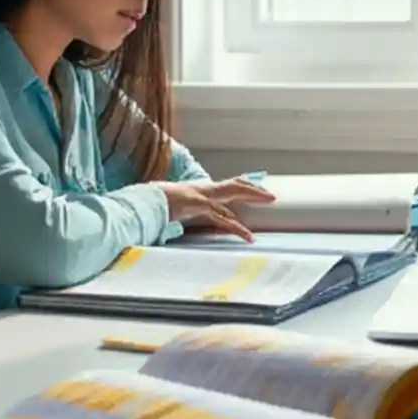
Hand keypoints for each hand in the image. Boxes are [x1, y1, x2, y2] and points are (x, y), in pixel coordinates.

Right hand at [155, 177, 275, 241]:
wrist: (146, 202)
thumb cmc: (161, 206)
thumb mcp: (182, 209)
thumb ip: (195, 214)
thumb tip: (205, 221)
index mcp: (203, 191)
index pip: (228, 185)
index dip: (245, 186)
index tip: (259, 189)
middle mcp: (205, 190)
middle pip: (235, 185)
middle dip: (254, 190)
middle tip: (271, 196)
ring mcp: (202, 196)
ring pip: (232, 193)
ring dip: (252, 196)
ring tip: (269, 200)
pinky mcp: (197, 205)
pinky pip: (220, 216)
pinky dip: (234, 226)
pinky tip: (246, 233)